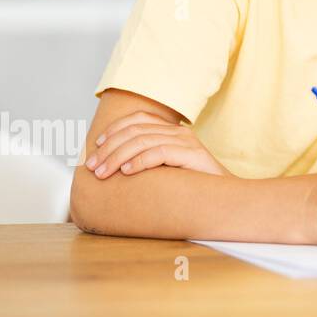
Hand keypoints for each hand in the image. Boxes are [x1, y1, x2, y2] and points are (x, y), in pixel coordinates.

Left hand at [85, 110, 229, 178]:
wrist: (224, 197)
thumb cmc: (191, 187)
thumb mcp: (165, 169)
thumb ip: (146, 160)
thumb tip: (111, 165)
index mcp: (172, 131)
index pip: (139, 119)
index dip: (114, 129)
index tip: (96, 146)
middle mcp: (179, 131)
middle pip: (135, 131)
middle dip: (109, 148)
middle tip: (92, 166)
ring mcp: (186, 141)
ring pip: (142, 141)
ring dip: (117, 157)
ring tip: (103, 173)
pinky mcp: (192, 154)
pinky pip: (160, 152)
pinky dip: (139, 161)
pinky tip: (127, 173)